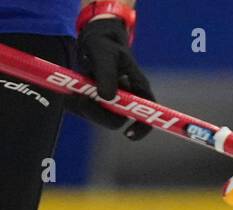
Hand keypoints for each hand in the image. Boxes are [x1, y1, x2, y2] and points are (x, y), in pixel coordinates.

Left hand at [70, 15, 154, 138]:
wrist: (92, 39)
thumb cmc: (104, 44)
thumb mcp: (105, 54)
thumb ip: (107, 74)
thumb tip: (106, 98)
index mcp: (138, 89)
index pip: (148, 114)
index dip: (141, 128)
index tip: (128, 135)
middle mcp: (125, 99)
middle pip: (117, 121)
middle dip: (98, 113)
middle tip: (82, 98)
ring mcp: (109, 102)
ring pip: (98, 117)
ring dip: (83, 105)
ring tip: (77, 84)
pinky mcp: (93, 102)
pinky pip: (83, 111)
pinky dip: (74, 102)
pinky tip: (72, 88)